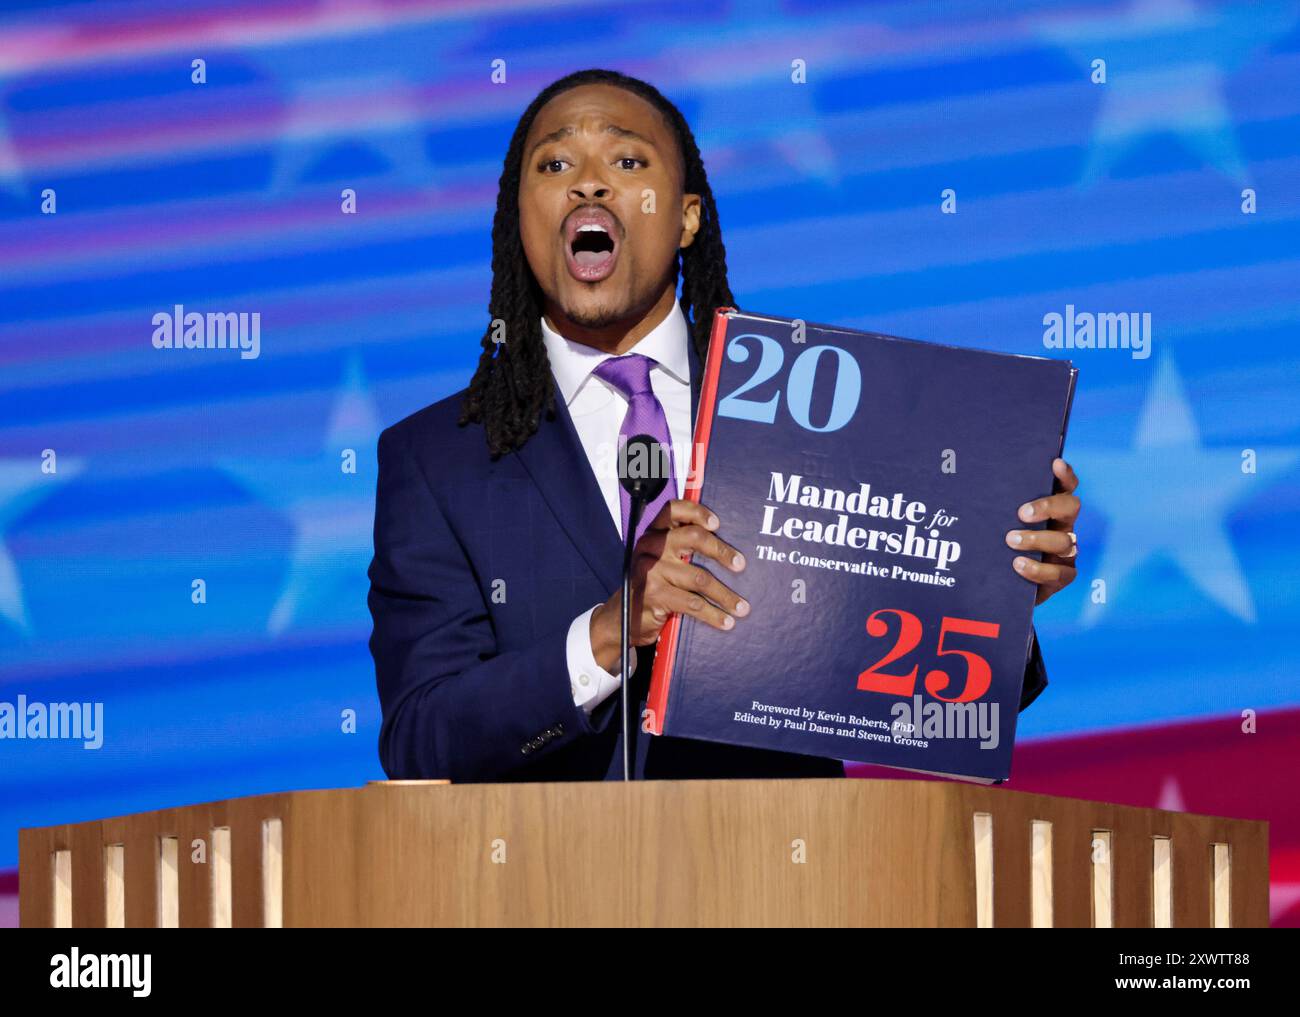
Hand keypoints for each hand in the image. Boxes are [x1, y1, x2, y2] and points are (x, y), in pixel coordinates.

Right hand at [590, 499, 748, 671]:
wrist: (622, 618)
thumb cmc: (651, 586)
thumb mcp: (660, 561)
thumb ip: (682, 549)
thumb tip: (727, 548)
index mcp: (653, 534)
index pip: (674, 510)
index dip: (697, 512)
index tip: (718, 524)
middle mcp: (650, 547)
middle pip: (693, 537)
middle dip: (722, 551)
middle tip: (740, 565)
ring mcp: (651, 571)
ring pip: (699, 578)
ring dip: (725, 595)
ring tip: (742, 607)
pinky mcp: (655, 595)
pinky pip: (693, 604)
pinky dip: (714, 615)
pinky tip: (726, 622)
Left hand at [1005, 457, 1080, 606]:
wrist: (997, 585)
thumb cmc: (995, 545)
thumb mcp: (995, 523)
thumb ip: (994, 507)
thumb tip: (971, 483)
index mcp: (1050, 510)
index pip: (1065, 487)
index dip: (1065, 475)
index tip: (1055, 464)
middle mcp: (1062, 527)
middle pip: (1071, 508)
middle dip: (1048, 507)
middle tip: (1021, 513)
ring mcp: (1065, 552)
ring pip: (1064, 541)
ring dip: (1036, 539)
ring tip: (1011, 540)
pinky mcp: (1062, 576)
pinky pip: (1059, 573)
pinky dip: (1038, 569)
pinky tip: (1018, 565)